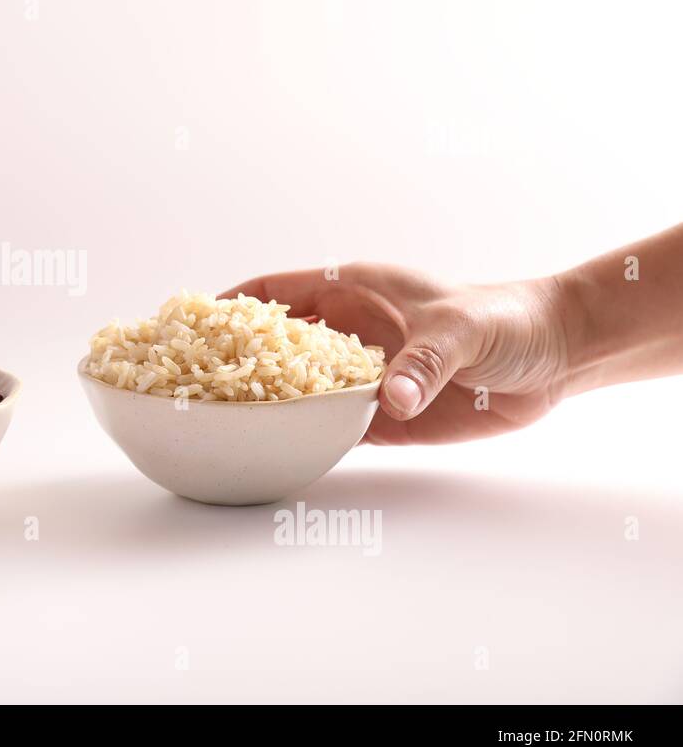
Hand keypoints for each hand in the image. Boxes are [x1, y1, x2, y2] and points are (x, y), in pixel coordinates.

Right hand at [220, 264, 568, 443]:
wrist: (556, 355)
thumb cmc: (505, 318)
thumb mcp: (462, 329)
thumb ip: (425, 361)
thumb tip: (393, 398)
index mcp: (352, 290)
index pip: (275, 292)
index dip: (232, 305)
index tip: (193, 324)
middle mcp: (346, 333)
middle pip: (274, 346)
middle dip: (234, 361)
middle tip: (191, 386)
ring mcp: (360, 377)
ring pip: (296, 392)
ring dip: (264, 407)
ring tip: (217, 427)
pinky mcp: (381, 418)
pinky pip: (329, 431)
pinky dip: (303, 442)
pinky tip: (274, 457)